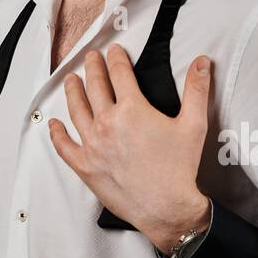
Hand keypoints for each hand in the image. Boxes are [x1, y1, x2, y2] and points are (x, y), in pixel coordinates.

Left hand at [48, 46, 212, 251]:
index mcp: (132, 109)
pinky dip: (58, 134)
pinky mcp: (85, 166)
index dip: (116, 58)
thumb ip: (197, 89)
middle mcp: (107, 123)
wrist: (166, 207)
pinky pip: (65, 146)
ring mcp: (92, 145)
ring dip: (72, 91)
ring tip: (70, 80)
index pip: (120, 73)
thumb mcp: (194, 125)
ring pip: (76, 110)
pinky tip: (55, 124)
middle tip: (90, 58)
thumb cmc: (179, 169)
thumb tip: (202, 62)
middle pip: (95, 86)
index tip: (114, 50)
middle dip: (92, 68)